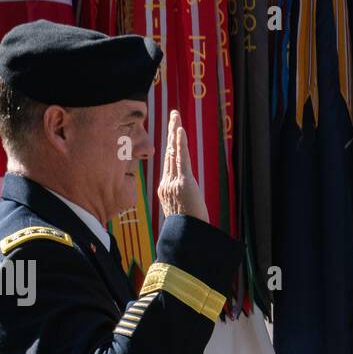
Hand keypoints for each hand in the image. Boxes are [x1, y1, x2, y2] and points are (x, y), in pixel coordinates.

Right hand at [157, 109, 208, 223]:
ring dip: (175, 132)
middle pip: (169, 153)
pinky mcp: (183, 182)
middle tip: (173, 116)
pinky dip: (181, 143)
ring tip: (176, 116)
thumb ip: (180, 202)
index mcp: (165, 190)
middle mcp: (166, 184)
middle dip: (171, 133)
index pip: (168, 163)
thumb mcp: (181, 213)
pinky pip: (181, 158)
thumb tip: (185, 199)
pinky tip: (180, 129)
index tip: (173, 134)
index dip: (171, 147)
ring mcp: (173, 182)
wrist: (187, 237)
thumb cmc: (187, 229)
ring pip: (174, 152)